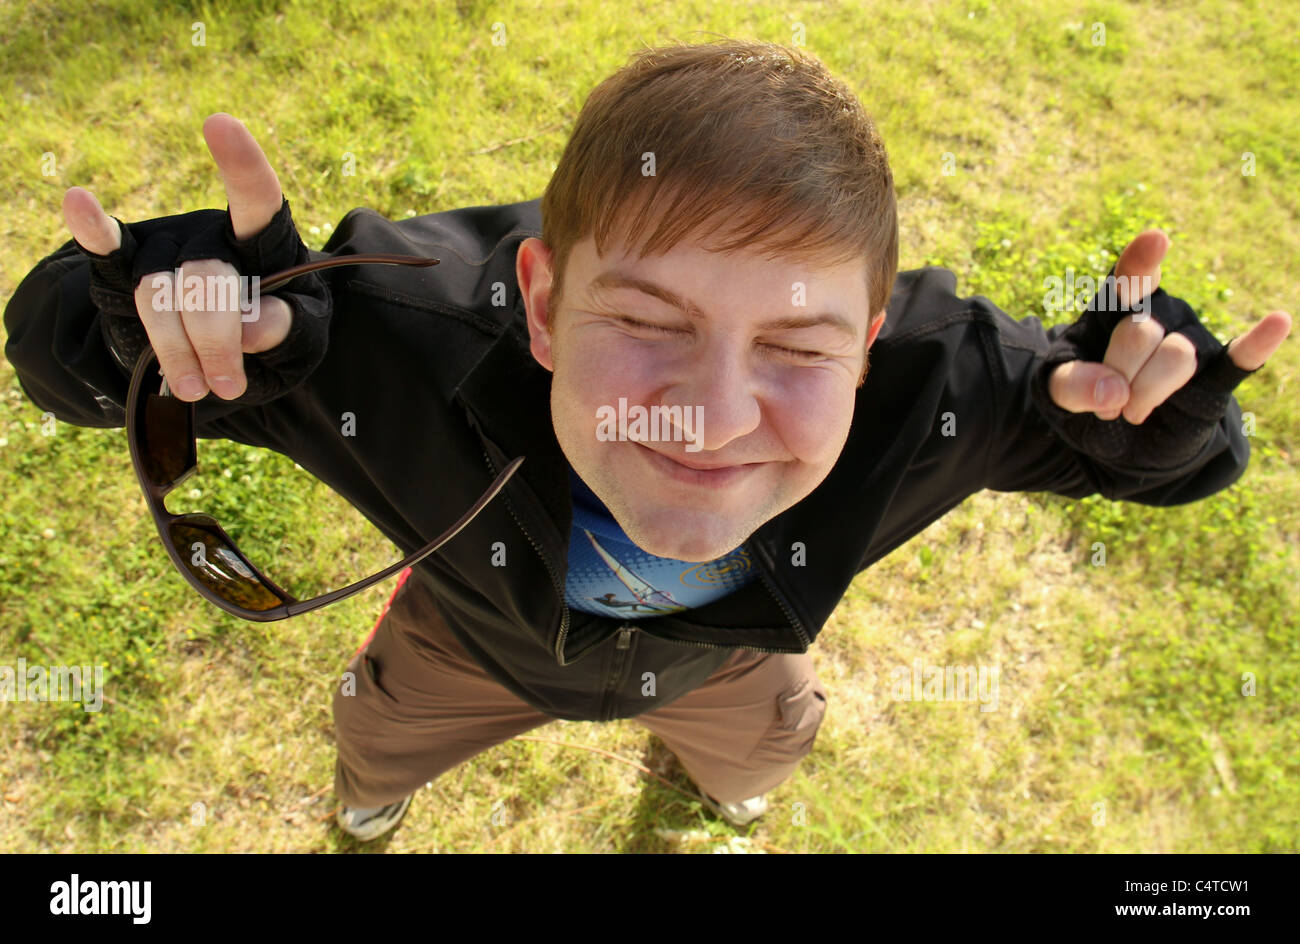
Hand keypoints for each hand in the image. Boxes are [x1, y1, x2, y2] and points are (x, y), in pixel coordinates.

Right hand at [61, 113, 294, 400]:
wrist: (226, 360)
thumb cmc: (276, 338)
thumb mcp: (303, 342)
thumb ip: (289, 330)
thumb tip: (256, 324)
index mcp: (266, 241)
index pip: (258, 200)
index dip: (242, 165)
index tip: (219, 124)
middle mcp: (212, 234)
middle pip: (205, 277)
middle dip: (215, 339)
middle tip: (227, 385)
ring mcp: (167, 248)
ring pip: (158, 294)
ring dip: (175, 349)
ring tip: (196, 389)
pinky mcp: (128, 270)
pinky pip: (109, 249)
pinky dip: (94, 230)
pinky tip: (79, 202)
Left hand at [1047, 230, 1291, 422]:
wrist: (1118, 443)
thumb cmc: (1086, 398)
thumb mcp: (1056, 393)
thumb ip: (1072, 386)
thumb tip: (1112, 391)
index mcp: (1117, 308)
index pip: (1130, 278)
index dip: (1141, 262)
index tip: (1155, 240)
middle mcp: (1161, 314)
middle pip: (1140, 331)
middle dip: (1115, 374)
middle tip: (1107, 401)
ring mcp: (1191, 342)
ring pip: (1175, 357)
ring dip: (1145, 394)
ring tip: (1132, 409)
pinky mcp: (1216, 378)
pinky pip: (1241, 358)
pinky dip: (1257, 344)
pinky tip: (1277, 322)